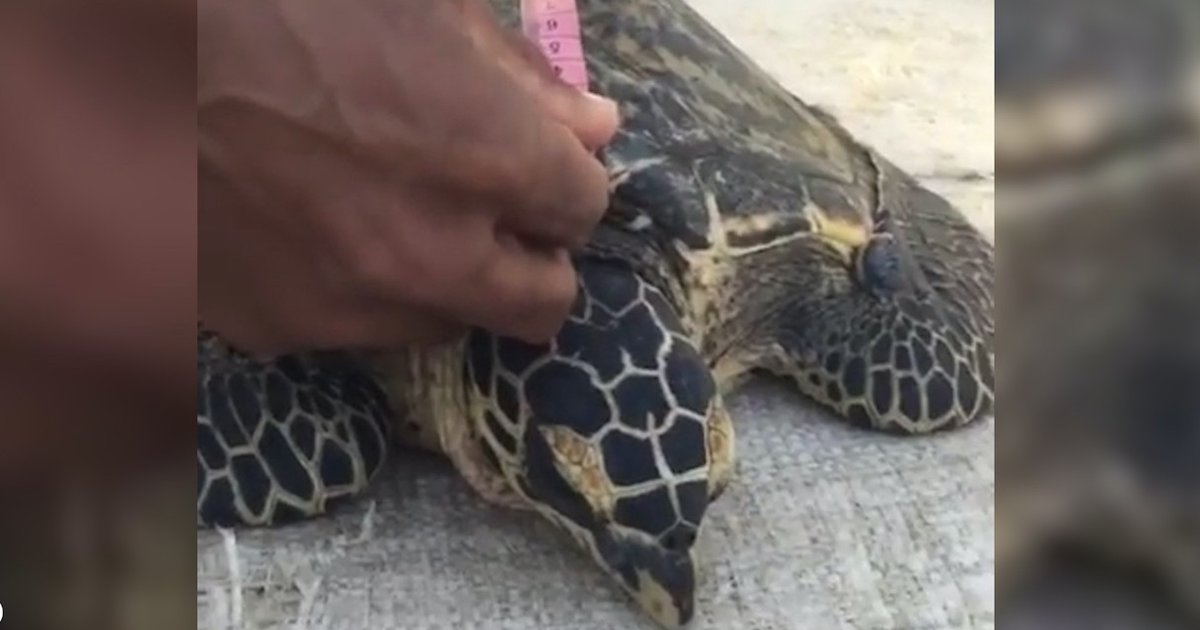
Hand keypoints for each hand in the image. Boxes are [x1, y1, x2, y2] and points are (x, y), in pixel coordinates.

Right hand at [198, 0, 618, 353]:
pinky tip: (318, 232)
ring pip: (451, 324)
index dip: (567, 180)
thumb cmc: (289, 4)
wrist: (130, 47)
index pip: (586, 207)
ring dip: (450, 280)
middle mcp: (436, 256)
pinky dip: (363, 292)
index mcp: (491, 158)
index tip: (538, 165)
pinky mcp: (281, 328)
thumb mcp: (423, 5)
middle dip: (533, 257)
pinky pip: (359, 330)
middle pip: (542, 302)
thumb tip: (594, 127)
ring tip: (393, 216)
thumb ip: (524, 76)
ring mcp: (355, 305)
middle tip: (496, 215)